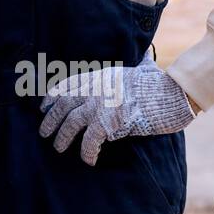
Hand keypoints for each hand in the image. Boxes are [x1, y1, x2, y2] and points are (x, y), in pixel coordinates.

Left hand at [38, 48, 194, 165]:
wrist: (169, 93)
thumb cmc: (159, 83)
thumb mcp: (142, 68)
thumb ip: (136, 64)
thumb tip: (144, 54)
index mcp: (99, 76)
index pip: (68, 84)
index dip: (53, 96)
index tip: (44, 106)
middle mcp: (94, 89)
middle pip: (63, 104)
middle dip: (51, 119)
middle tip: (43, 132)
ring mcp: (99, 106)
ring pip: (71, 123)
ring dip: (62, 137)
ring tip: (58, 148)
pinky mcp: (108, 123)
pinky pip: (90, 141)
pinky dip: (87, 151)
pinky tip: (88, 160)